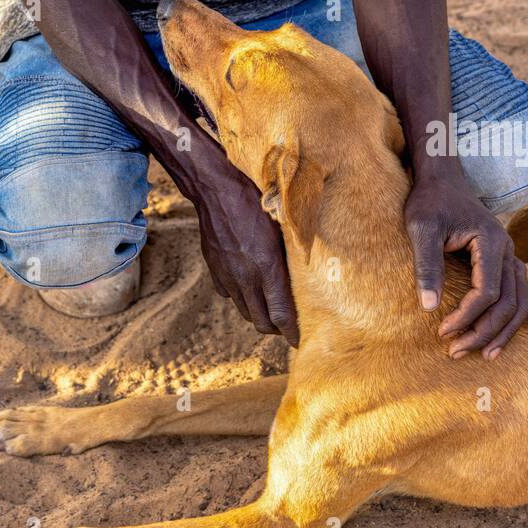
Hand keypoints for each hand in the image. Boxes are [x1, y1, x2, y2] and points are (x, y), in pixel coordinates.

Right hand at [192, 146, 298, 346]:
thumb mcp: (282, 225)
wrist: (216, 188)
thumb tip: (312, 272)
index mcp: (267, 267)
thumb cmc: (256, 201)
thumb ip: (293, 253)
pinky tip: (248, 284)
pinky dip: (240, 296)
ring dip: (259, 313)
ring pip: (245, 311)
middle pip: (262, 321)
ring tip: (270, 306)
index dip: (292, 332)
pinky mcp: (214, 269)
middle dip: (276, 328)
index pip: (281, 315)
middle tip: (287, 325)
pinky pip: (229, 294)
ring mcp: (227, 275)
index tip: (300, 339)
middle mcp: (246, 278)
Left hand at [404, 168, 527, 358]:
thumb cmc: (430, 201)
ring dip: (503, 331)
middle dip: (483, 332)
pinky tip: (494, 335)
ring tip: (483, 354)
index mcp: (491, 241)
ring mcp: (510, 255)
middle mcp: (508, 250)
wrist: (442, 179)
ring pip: (520, 302)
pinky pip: (517, 295)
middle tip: (456, 351)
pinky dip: (509, 318)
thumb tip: (428, 307)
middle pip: (508, 303)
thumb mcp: (421, 228)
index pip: (487, 292)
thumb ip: (426, 265)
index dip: (466, 316)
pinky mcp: (504, 260)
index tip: (442, 332)